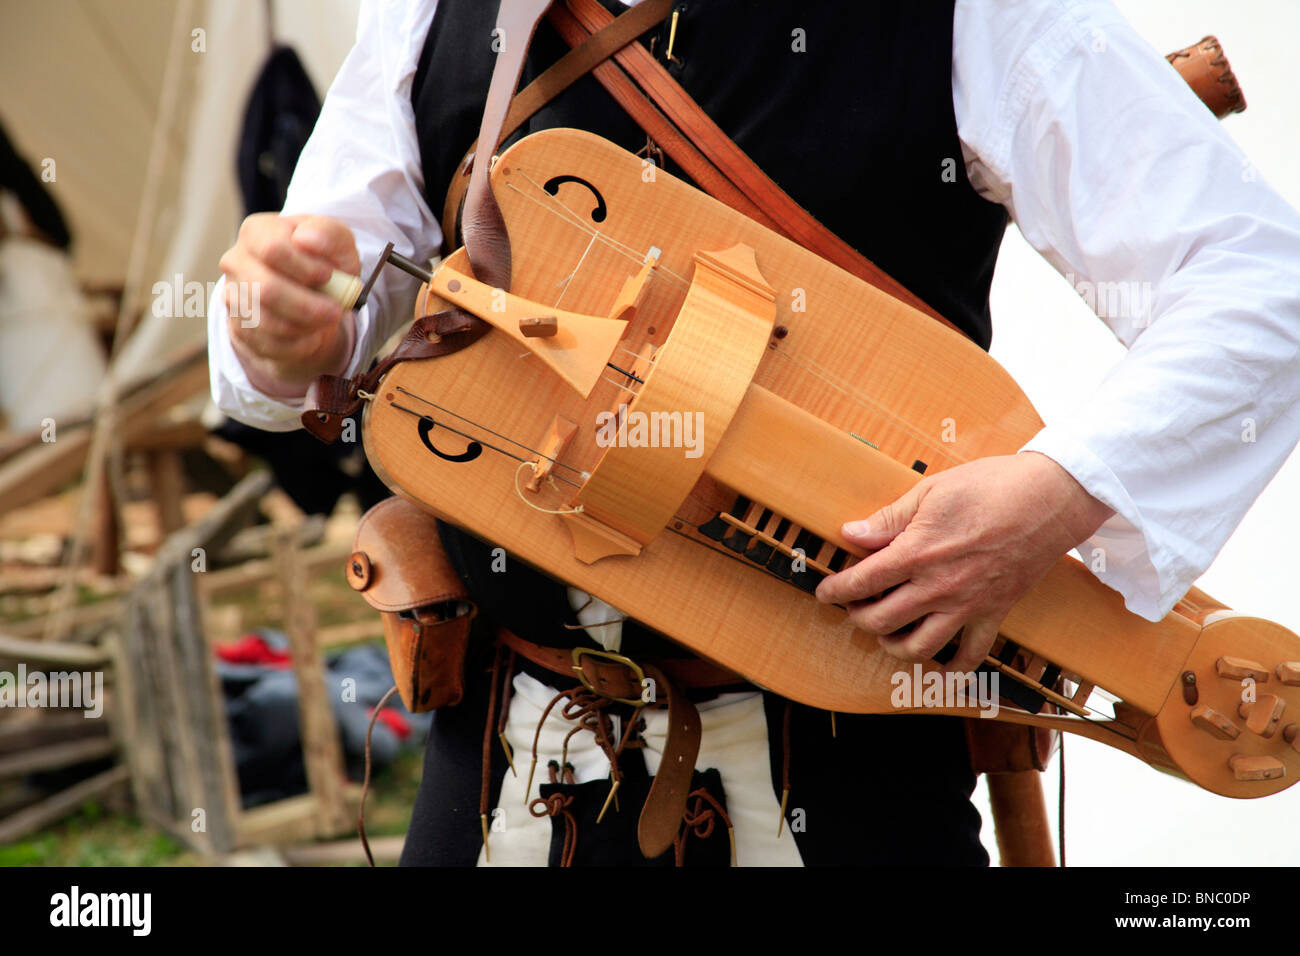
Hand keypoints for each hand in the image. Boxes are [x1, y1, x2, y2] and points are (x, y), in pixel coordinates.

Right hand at [219, 213, 359, 393]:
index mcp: (256, 232)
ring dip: (305, 326)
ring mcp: (233, 296)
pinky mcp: (240, 328)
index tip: (329, 276)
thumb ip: (328, 234)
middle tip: (336, 311)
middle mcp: (236, 262)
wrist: (315, 294)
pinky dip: (299, 344)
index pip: (274, 250)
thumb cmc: (323, 261)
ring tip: (326, 320)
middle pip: (266, 290)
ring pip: (266, 321)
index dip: (306, 268)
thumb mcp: (337, 243)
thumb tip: (306, 239)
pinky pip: (268, 344)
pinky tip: (313, 334)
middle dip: (307, 306)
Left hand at [814, 452, 1113, 671]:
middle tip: (853, 608)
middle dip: (858, 618)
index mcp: (917, 553)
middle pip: (882, 620)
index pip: (862, 582)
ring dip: (894, 646)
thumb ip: (888, 520)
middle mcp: (938, 587)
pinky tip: (939, 669)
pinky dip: (954, 669)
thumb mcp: (930, 491)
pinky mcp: (995, 613)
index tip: (824, 592)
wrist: (1050, 498)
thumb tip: (850, 534)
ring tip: (885, 635)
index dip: (836, 590)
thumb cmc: (990, 486)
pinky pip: (972, 655)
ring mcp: (967, 605)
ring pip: (919, 647)